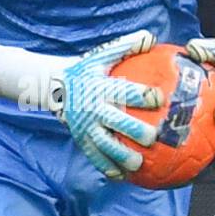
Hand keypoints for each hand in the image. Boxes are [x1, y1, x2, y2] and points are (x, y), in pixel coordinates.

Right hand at [51, 29, 162, 179]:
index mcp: (101, 87)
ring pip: (104, 144)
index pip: (124, 91)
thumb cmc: (87, 69)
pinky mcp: (81, 139)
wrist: (54, 86)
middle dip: (133, 130)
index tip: (160, 100)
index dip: (142, 95)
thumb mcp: (103, 55)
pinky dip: (106, 167)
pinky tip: (122, 177)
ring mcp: (85, 126)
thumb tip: (151, 38)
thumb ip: (127, 46)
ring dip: (120, 156)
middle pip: (115, 121)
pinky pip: (94, 156)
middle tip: (151, 138)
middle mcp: (93, 108)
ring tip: (137, 164)